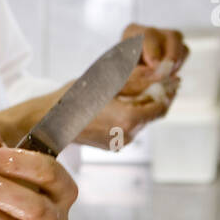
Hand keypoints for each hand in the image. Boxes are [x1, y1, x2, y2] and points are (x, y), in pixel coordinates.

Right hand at [77, 23, 188, 149]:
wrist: (47, 122)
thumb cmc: (72, 97)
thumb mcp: (105, 80)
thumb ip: (137, 78)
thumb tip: (161, 73)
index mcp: (128, 118)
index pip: (162, 105)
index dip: (169, 90)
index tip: (171, 76)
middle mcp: (127, 135)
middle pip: (154, 114)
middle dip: (157, 96)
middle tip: (159, 79)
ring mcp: (120, 143)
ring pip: (143, 121)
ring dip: (144, 105)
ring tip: (138, 89)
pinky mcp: (113, 146)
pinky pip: (130, 128)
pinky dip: (132, 114)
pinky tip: (122, 102)